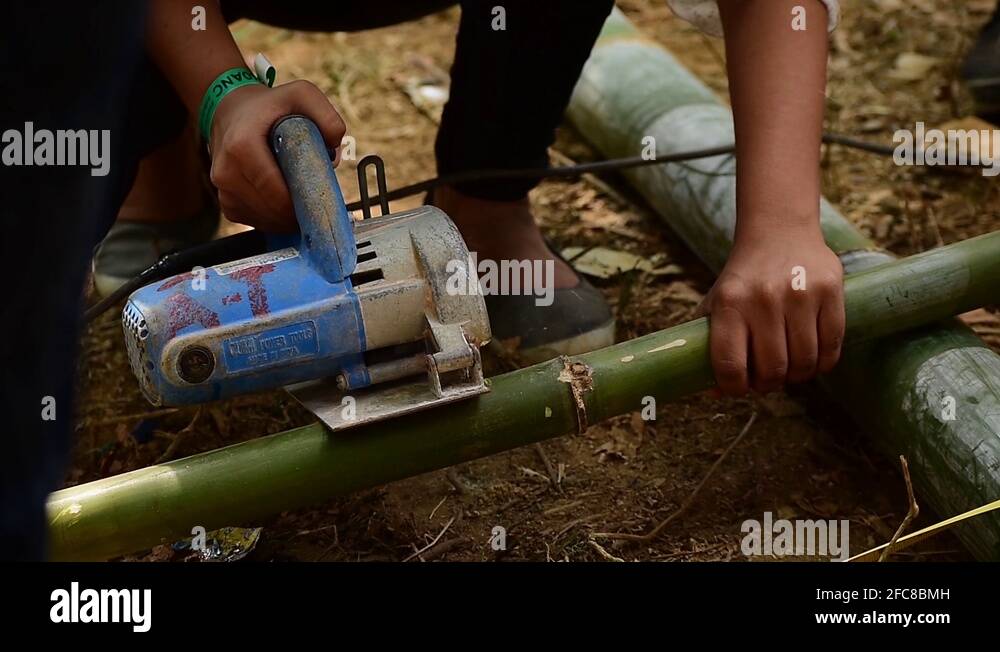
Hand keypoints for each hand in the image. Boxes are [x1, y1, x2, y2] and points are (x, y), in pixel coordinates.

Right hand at [208, 80, 345, 230]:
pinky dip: (275, 218)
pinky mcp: (226, 203)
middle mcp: (226, 172)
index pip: (276, 192)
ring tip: (303, 200)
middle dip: (299, 212)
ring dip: (288, 218)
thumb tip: (335, 157)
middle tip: (318, 201)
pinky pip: (256, 221)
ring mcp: (223, 190)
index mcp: (242, 146)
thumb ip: (327, 118)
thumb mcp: (302, 96)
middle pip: (272, 210)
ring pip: (265, 221)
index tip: (322, 201)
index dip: (303, 204)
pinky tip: (285, 203)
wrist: (230, 110)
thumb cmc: (269, 106)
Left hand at [701, 225, 844, 395]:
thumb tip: (713, 392)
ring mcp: (800, 294)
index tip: (740, 387)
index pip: (730, 365)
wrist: (778, 232)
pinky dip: (823, 363)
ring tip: (790, 369)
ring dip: (797, 376)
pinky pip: (832, 346)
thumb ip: (709, 344)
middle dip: (768, 384)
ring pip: (804, 362)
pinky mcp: (831, 290)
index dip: (735, 388)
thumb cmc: (744, 278)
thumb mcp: (717, 302)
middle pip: (772, 369)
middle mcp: (764, 298)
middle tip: (767, 379)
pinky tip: (812, 359)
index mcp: (730, 303)